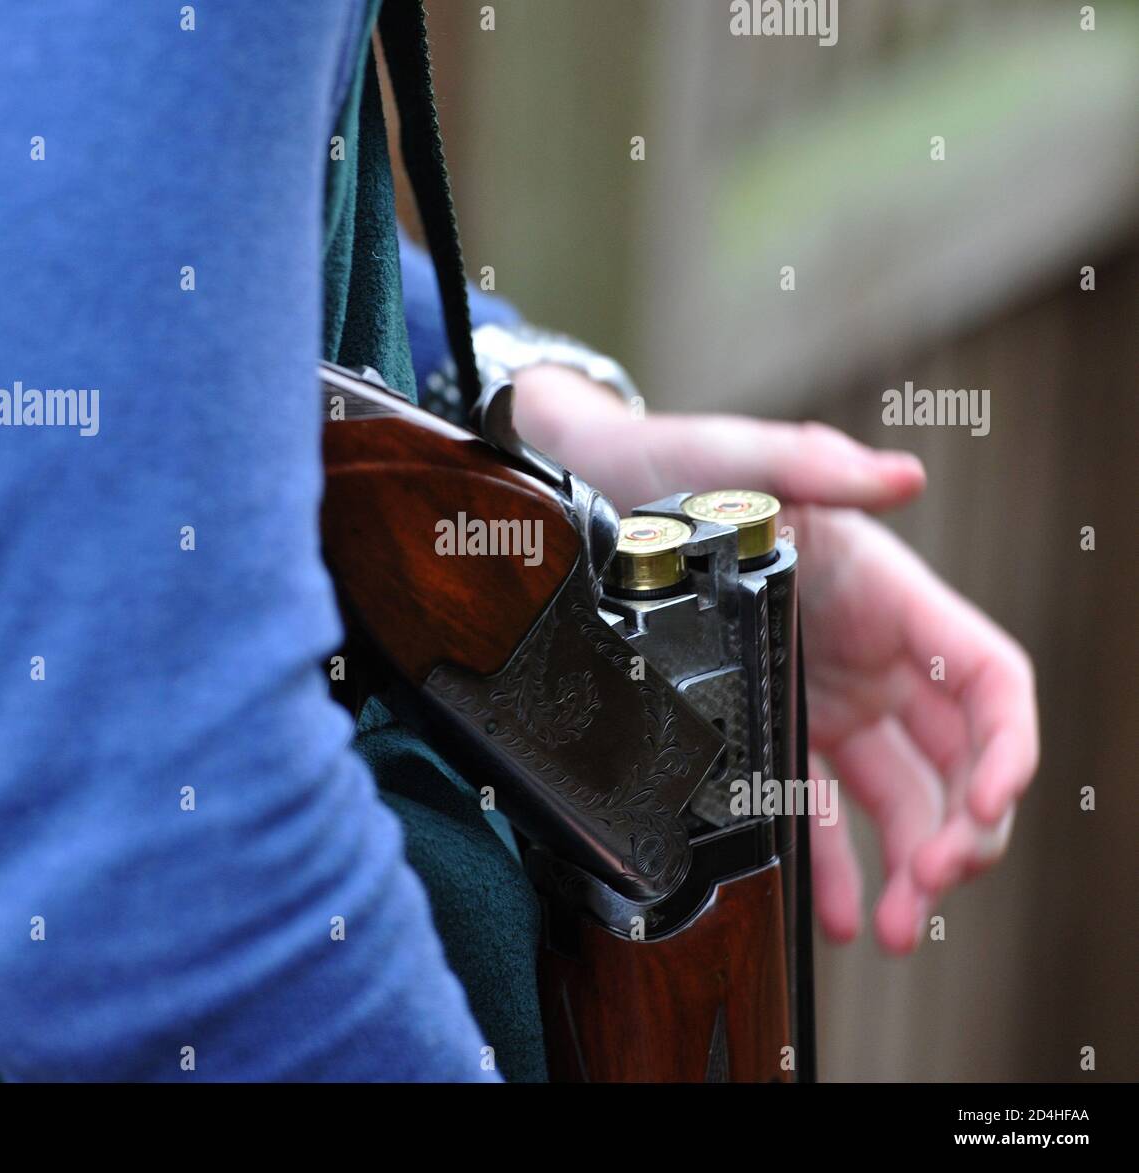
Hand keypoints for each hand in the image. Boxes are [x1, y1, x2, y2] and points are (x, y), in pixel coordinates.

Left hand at [512, 365, 1039, 953]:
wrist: (592, 494)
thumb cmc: (670, 466)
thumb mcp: (740, 460)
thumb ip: (815, 466)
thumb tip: (901, 477)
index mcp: (887, 594)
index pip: (987, 679)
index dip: (1007, 746)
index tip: (990, 806)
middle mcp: (870, 654)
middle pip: (955, 756)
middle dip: (964, 829)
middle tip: (934, 888)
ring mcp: (823, 697)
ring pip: (895, 798)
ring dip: (909, 867)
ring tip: (898, 931)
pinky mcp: (770, 725)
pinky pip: (814, 806)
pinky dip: (831, 864)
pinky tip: (839, 916)